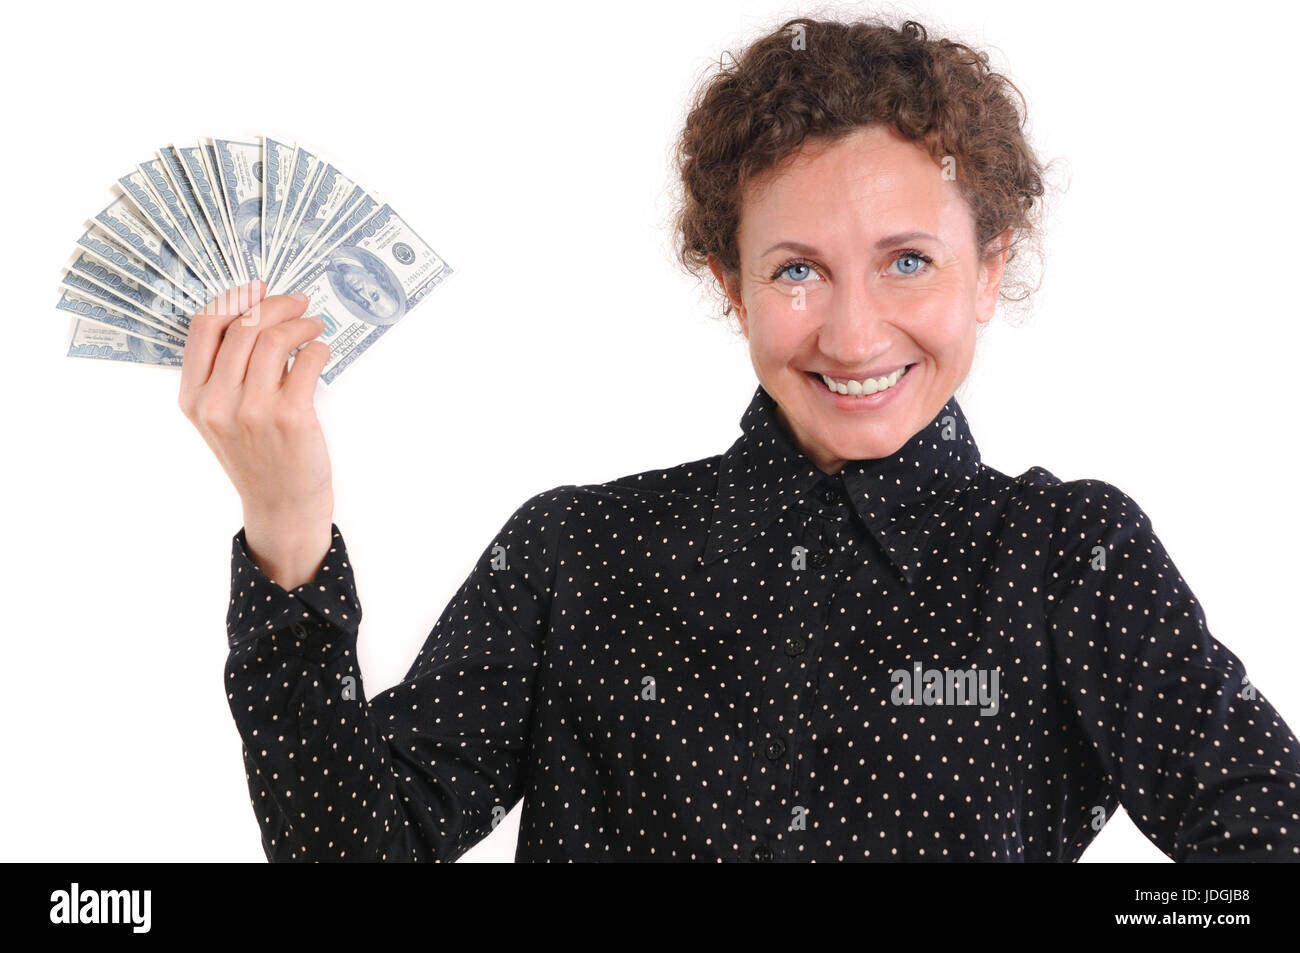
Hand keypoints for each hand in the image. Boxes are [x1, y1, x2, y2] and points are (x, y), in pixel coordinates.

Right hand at [179, 280, 334, 588]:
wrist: (281, 505)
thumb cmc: (257, 456)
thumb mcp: (220, 418)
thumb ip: (225, 373)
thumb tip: (254, 313)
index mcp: (193, 398)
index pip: (205, 327)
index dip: (234, 299)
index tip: (258, 289)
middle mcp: (218, 403)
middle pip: (245, 327)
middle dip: (276, 305)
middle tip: (299, 303)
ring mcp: (254, 410)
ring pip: (276, 339)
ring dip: (301, 323)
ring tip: (314, 326)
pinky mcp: (291, 417)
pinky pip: (308, 361)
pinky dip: (319, 348)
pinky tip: (321, 352)